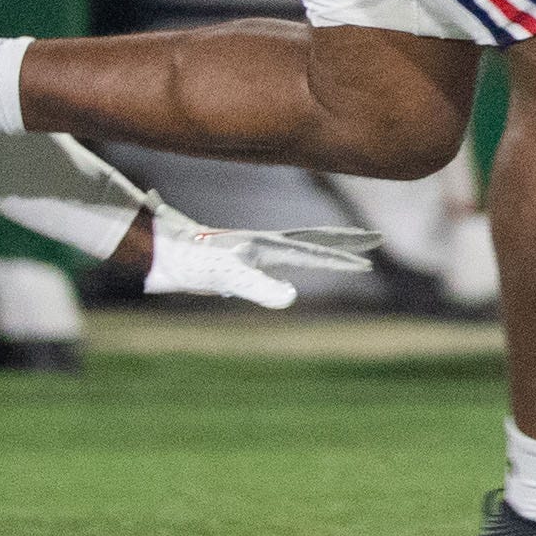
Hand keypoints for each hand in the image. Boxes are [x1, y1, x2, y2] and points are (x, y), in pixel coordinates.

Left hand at [141, 203, 375, 308]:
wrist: (161, 251)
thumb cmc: (192, 262)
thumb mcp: (227, 277)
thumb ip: (258, 286)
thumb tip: (292, 296)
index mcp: (266, 247)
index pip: (313, 252)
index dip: (341, 258)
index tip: (369, 262)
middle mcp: (264, 244)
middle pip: (313, 239)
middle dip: (344, 241)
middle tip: (374, 239)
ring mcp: (253, 250)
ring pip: (299, 244)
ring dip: (324, 246)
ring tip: (344, 249)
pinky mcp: (241, 258)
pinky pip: (280, 256)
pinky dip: (299, 255)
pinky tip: (296, 264)